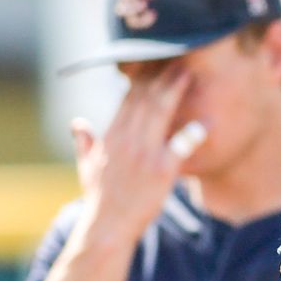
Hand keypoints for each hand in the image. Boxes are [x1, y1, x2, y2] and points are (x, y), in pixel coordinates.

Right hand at [71, 66, 195, 247]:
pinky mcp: (161, 170)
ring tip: (187, 71)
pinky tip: (204, 122)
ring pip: (159, 112)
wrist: (107, 226)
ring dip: (173, 89)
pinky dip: (192, 134)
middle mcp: (126, 140)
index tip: (156, 60)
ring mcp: (144, 154)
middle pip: (145, 98)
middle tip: (177, 54)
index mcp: (111, 136)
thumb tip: (77, 122)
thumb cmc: (100, 198)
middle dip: (160, 74)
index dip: (143, 76)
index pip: (128, 98)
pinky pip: (179, 146)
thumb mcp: (87, 167)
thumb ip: (84, 142)